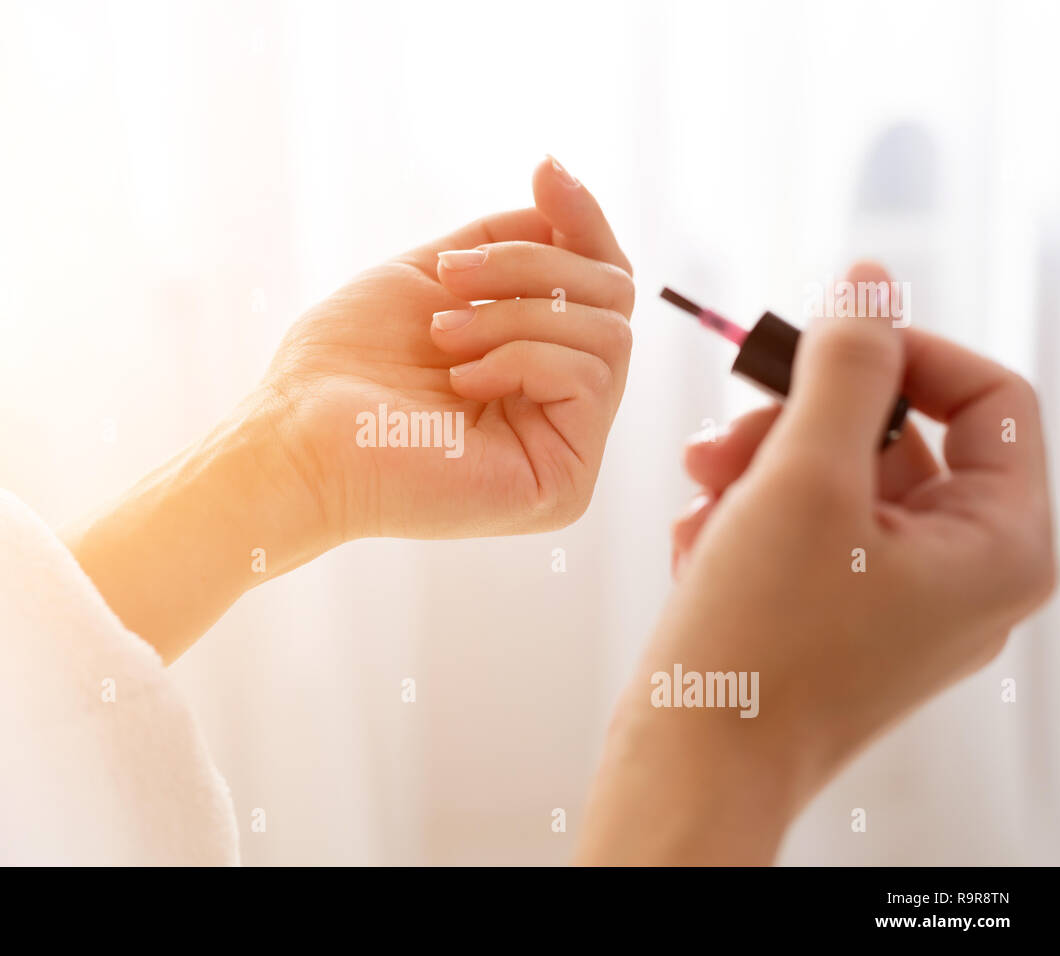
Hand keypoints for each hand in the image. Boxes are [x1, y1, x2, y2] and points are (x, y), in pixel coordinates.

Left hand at [261, 155, 633, 540]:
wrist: (299, 435)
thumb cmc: (345, 365)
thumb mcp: (432, 275)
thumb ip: (504, 241)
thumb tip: (561, 192)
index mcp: (533, 367)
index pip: (599, 283)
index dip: (583, 221)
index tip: (545, 169)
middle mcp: (558, 409)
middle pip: (611, 297)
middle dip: (529, 264)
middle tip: (449, 276)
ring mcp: (565, 448)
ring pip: (607, 332)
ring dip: (514, 313)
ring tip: (441, 335)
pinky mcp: (564, 481)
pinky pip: (589, 377)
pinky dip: (521, 358)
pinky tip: (461, 379)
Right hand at [578, 261, 1054, 863]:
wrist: (691, 766)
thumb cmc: (757, 642)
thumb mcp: (801, 478)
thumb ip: (844, 365)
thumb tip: (870, 279)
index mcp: (1000, 544)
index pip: (988, 395)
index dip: (903, 350)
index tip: (816, 345)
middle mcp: (966, 575)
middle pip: (899, 435)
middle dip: (800, 423)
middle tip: (728, 436)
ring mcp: (903, 602)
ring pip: (840, 481)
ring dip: (759, 470)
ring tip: (700, 495)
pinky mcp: (842, 620)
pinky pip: (808, 532)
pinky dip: (748, 522)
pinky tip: (701, 546)